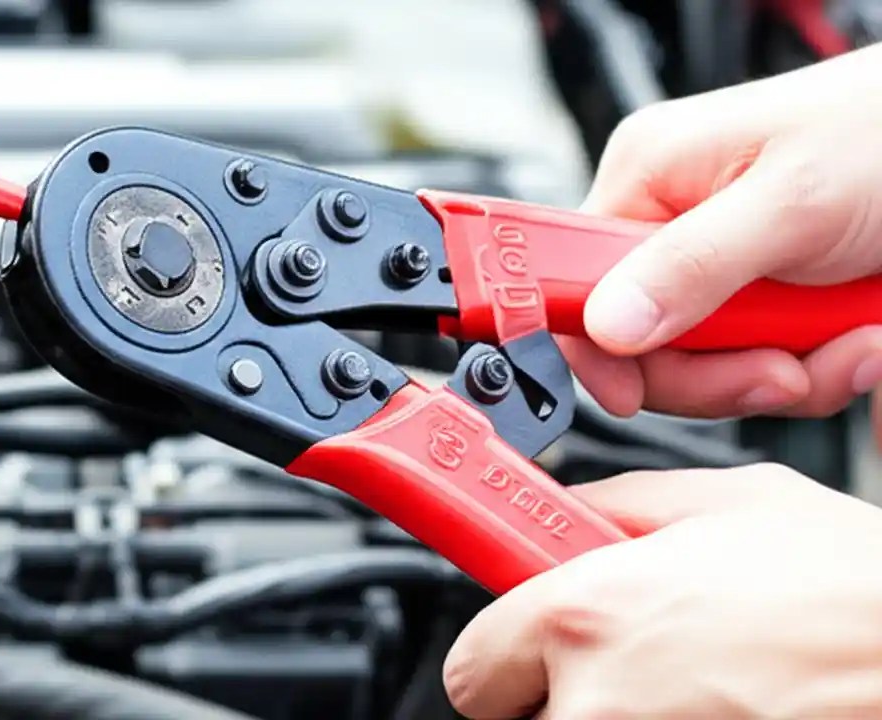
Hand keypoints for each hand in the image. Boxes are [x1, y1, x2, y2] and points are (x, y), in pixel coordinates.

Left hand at [444, 464, 881, 718]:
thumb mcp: (717, 502)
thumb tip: (556, 511)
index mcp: (583, 616)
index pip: (469, 666)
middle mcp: (595, 705)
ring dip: (604, 719)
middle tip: (616, 666)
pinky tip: (715, 709)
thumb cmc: (845, 584)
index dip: (501, 653)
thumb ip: (609, 509)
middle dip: (551, 692)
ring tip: (684, 689)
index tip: (521, 647)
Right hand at [564, 43, 881, 436]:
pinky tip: (851, 336)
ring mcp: (716, 264)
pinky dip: (813, 366)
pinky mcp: (761, 294)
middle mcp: (669, 223)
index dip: (596, 348)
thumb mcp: (790, 202)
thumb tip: (605, 324)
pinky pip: (756, 362)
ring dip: (783, 372)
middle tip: (780, 368)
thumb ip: (691, 266)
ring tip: (845, 340)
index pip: (573, 284)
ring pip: (706, 365)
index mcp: (647, 177)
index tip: (627, 395)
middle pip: (643, 345)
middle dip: (721, 372)